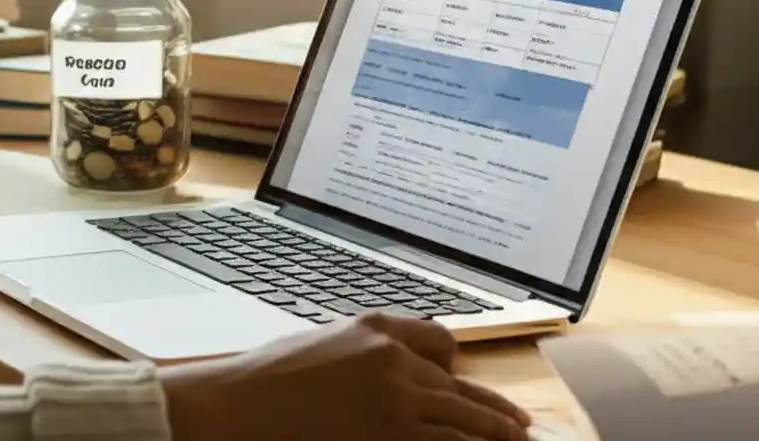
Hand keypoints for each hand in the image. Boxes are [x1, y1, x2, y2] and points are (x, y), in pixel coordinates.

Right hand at [162, 314, 529, 440]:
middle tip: (518, 425)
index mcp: (375, 328)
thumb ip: (362, 357)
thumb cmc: (266, 380)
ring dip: (494, 434)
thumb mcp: (321, 347)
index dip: (456, 367)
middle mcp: (395, 358)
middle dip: (492, 409)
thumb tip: (390, 378)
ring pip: (465, 418)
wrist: (240, 405)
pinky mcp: (395, 435)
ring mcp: (399, 399)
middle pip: (459, 385)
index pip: (438, 341)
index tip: (466, 382)